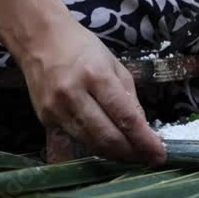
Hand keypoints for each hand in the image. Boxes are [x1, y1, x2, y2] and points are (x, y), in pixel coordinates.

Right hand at [14, 12, 165, 163]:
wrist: (39, 38)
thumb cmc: (81, 47)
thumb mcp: (114, 64)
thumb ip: (129, 96)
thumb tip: (143, 128)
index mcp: (97, 76)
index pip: (125, 116)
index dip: (144, 139)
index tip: (159, 153)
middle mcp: (74, 95)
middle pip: (107, 136)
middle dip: (132, 153)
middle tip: (148, 158)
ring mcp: (56, 110)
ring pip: (90, 144)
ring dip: (114, 155)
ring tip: (132, 156)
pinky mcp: (45, 120)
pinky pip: (70, 143)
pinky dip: (90, 151)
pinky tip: (105, 152)